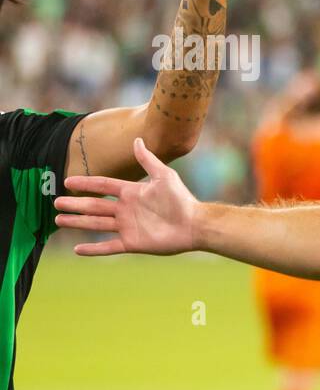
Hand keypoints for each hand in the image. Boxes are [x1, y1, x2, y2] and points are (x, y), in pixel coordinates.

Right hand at [55, 139, 199, 255]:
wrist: (194, 224)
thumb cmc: (182, 199)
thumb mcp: (164, 176)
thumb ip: (148, 160)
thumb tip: (137, 139)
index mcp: (131, 192)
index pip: (103, 186)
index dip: (86, 183)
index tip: (68, 181)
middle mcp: (126, 209)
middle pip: (94, 205)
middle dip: (75, 204)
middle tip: (55, 202)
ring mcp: (127, 226)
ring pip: (96, 224)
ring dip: (78, 222)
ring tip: (58, 220)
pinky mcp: (132, 243)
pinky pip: (108, 246)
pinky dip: (93, 249)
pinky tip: (77, 249)